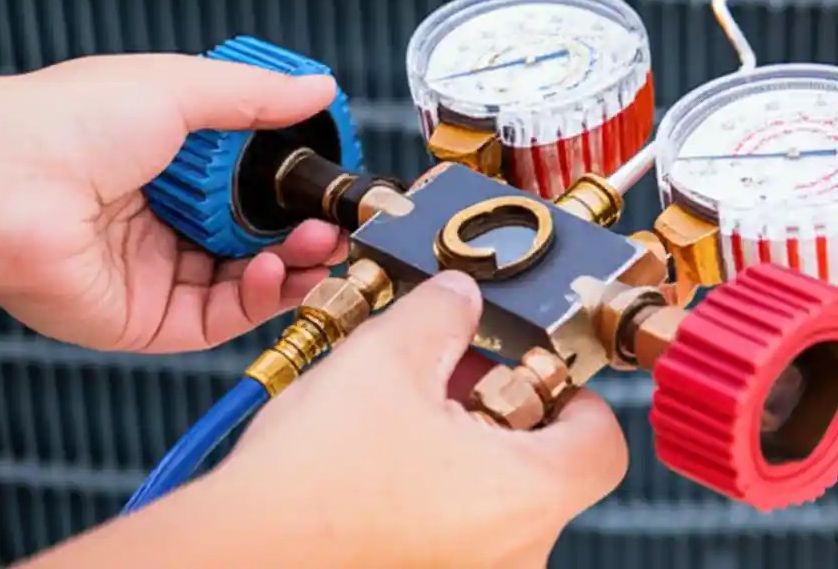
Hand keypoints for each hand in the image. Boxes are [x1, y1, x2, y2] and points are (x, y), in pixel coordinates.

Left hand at [0, 56, 344, 350]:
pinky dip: (259, 299)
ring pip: (245, 284)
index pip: (248, 188)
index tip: (327, 186)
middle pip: (254, 241)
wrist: (1, 180)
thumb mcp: (178, 87)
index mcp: (165, 166)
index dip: (291, 191)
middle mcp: (160, 222)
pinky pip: (218, 318)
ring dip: (293, 266)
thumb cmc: (66, 123)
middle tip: (336, 223)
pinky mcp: (144, 320)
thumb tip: (316, 88)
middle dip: (303, 234)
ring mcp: (153, 273)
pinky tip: (276, 271)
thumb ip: (255, 95)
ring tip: (319, 245)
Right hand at [25, 272, 628, 567]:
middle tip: (449, 367)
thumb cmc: (313, 481)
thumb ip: (440, 312)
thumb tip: (457, 294)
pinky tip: (379, 454)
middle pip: (540, 462)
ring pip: (490, 496)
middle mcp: (513, 552)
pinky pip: (451, 528)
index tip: (532, 363)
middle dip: (497, 404)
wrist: (238, 552)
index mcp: (528, 494)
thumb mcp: (385, 357)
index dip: (573, 389)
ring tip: (402, 405)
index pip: (599, 438)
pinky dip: (429, 487)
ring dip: (460, 443)